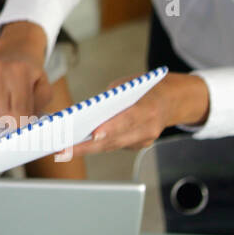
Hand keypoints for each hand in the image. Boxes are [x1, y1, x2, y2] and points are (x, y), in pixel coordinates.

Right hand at [0, 21, 51, 125]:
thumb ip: (40, 107)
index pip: (20, 111)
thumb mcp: (44, 87)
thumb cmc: (31, 73)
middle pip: (2, 115)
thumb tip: (26, 124)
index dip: (24, 122)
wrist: (15, 51)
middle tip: (18, 113)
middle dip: (12, 120)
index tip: (26, 122)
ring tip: (8, 105)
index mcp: (20, 71)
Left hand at [72, 72, 209, 154]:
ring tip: (61, 151)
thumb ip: (113, 95)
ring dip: (86, 149)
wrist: (172, 101)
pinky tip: (75, 146)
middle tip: (63, 150)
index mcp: (149, 108)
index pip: (128, 119)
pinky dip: (96, 146)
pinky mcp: (138, 146)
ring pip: (112, 146)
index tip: (93, 134)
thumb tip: (89, 109)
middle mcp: (149, 128)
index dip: (111, 128)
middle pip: (115, 139)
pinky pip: (115, 146)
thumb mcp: (131, 83)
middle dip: (87, 146)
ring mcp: (145, 140)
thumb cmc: (147, 88)